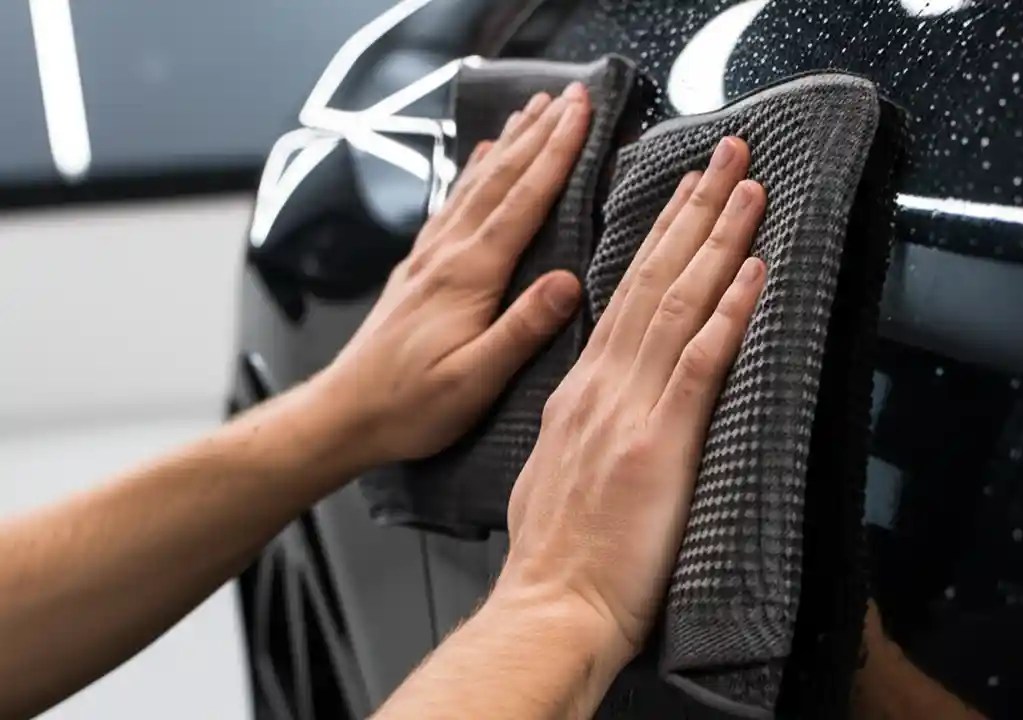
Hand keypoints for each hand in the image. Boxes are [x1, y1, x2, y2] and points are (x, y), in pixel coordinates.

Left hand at [312, 83, 591, 467]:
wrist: (344, 414)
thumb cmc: (410, 406)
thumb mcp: (474, 381)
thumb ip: (522, 329)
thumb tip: (569, 283)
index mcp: (468, 277)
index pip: (523, 202)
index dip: (556, 154)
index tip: (582, 115)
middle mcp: (446, 255)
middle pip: (500, 179)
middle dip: (539, 133)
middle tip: (570, 95)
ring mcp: (428, 258)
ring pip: (476, 184)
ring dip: (508, 143)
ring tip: (532, 110)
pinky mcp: (417, 269)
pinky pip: (452, 204)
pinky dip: (473, 173)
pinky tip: (481, 159)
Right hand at [494, 136, 766, 661]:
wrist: (549, 609)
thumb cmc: (558, 557)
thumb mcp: (555, 471)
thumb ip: (581, 426)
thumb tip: (596, 405)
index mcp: (581, 393)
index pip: (625, 297)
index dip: (659, 240)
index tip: (684, 196)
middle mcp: (602, 387)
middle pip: (653, 280)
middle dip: (694, 211)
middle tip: (728, 155)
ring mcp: (630, 410)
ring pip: (677, 305)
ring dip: (717, 241)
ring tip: (748, 189)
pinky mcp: (659, 444)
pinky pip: (700, 363)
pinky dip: (728, 312)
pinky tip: (753, 272)